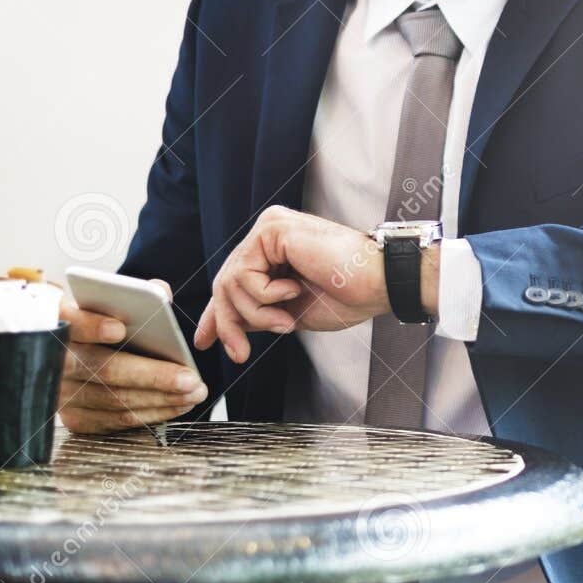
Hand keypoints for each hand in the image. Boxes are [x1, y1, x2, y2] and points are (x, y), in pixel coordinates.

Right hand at [57, 280, 207, 433]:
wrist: (71, 356)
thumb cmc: (99, 325)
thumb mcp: (109, 304)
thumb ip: (135, 296)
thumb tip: (162, 292)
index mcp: (61, 322)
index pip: (71, 322)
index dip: (92, 326)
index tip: (119, 328)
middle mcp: (56, 360)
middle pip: (102, 368)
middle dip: (152, 375)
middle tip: (190, 379)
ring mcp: (63, 392)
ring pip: (114, 399)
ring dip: (160, 398)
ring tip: (194, 392)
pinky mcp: (75, 418)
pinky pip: (116, 420)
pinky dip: (151, 414)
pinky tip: (177, 405)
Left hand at [195, 206, 436, 363]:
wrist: (377, 284)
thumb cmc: (348, 296)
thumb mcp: (291, 314)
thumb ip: (260, 313)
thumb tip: (230, 325)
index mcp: (274, 252)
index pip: (233, 281)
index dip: (216, 315)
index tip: (204, 341)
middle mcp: (268, 236)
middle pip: (225, 283)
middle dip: (229, 323)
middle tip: (241, 352)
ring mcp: (269, 230)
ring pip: (231, 282)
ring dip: (256, 313)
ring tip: (285, 320)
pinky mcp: (272, 230)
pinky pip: (245, 274)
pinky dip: (266, 295)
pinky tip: (293, 290)